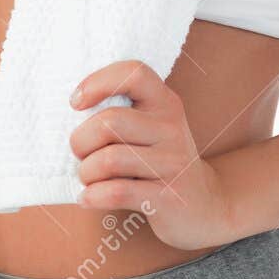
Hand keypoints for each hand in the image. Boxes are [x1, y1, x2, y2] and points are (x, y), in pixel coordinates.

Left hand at [68, 60, 232, 250]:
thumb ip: (123, 114)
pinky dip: (92, 196)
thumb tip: (73, 112)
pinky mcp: (167, 197)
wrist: (205, 204)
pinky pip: (116, 192)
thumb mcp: (152, 129)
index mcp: (165, 103)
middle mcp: (171, 128)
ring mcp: (172, 163)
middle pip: (109, 123)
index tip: (77, 103)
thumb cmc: (161, 162)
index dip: (98, 82)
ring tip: (87, 179)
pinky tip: (89, 198)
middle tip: (81, 154)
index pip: (134, 73)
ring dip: (86, 173)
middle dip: (80, 142)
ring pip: (108, 160)